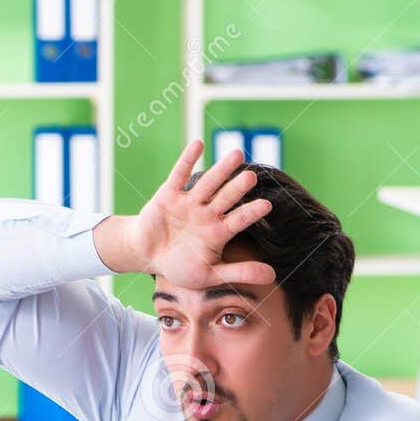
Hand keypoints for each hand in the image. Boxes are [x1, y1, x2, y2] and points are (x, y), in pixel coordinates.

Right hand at [92, 140, 275, 287]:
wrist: (147, 255)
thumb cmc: (180, 267)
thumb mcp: (209, 275)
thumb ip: (238, 273)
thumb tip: (272, 277)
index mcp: (218, 232)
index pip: (239, 220)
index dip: (251, 212)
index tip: (267, 205)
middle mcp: (207, 213)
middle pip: (226, 197)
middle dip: (238, 187)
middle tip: (252, 176)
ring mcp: (189, 202)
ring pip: (208, 184)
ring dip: (222, 170)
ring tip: (237, 155)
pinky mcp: (169, 194)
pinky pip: (179, 175)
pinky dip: (187, 159)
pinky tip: (198, 144)